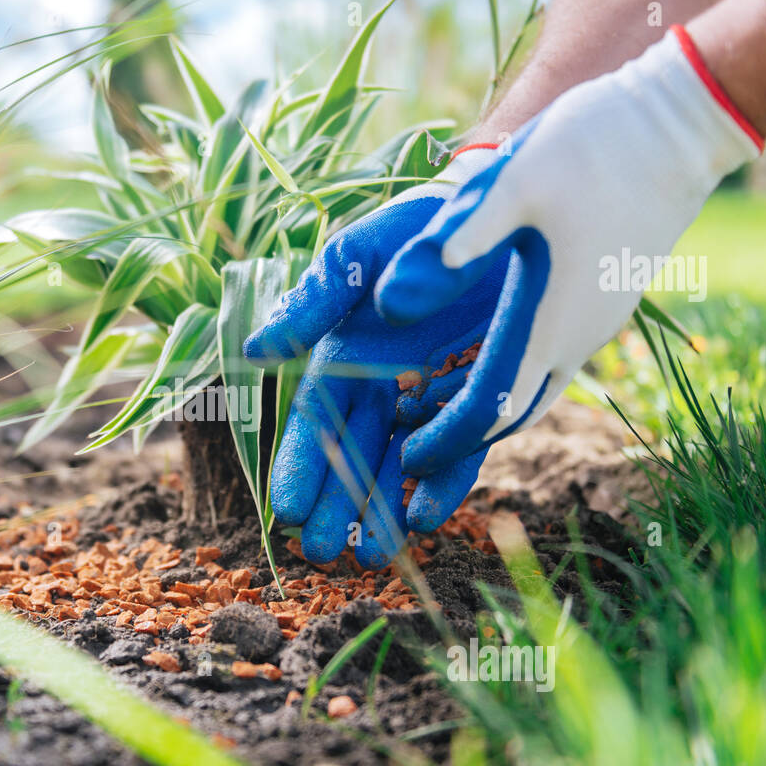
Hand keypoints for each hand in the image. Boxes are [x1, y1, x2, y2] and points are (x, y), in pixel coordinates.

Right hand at [244, 148, 512, 568]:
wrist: (506, 208)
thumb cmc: (420, 225)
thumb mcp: (361, 253)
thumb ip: (316, 298)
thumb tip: (258, 348)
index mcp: (345, 353)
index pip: (313, 420)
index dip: (298, 464)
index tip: (283, 509)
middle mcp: (386, 383)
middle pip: (352, 455)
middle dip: (334, 505)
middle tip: (320, 554)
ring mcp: (435, 394)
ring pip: (401, 464)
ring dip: (382, 509)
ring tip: (370, 556)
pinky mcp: (485, 398)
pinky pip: (462, 449)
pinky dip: (445, 483)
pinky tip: (426, 517)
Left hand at [374, 26, 761, 478]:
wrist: (681, 123)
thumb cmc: (593, 147)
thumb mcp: (511, 184)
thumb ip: (451, 245)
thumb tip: (388, 307)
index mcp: (545, 323)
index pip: (487, 408)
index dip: (444, 442)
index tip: (403, 465)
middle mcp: (575, 339)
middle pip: (511, 414)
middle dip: (459, 442)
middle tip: (409, 463)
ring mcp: (595, 322)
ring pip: (534, 392)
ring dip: (483, 412)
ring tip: (428, 419)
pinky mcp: (602, 301)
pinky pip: (550, 364)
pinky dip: (509, 380)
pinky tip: (477, 364)